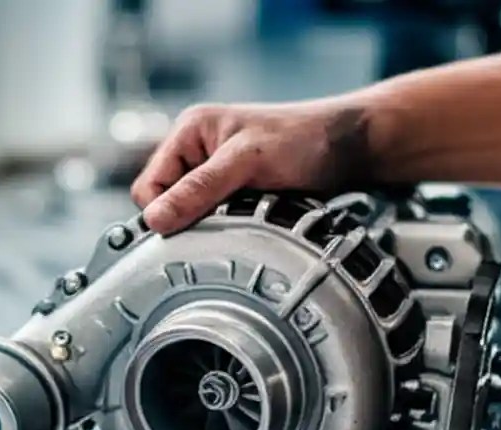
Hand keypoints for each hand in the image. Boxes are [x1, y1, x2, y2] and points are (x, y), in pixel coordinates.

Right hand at [131, 100, 373, 234]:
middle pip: (168, 205)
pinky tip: (253, 221)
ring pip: (193, 216)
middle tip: (227, 219)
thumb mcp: (247, 163)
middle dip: (190, 219)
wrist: (352, 146)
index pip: (148, 186)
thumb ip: (200, 190)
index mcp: (190, 132)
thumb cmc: (305, 139)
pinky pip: (217, 221)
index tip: (192, 226)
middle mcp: (198, 151)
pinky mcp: (238, 193)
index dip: (164, 211)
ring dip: (213, 225)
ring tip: (246, 216)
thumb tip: (155, 220)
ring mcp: (218, 174)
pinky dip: (231, 227)